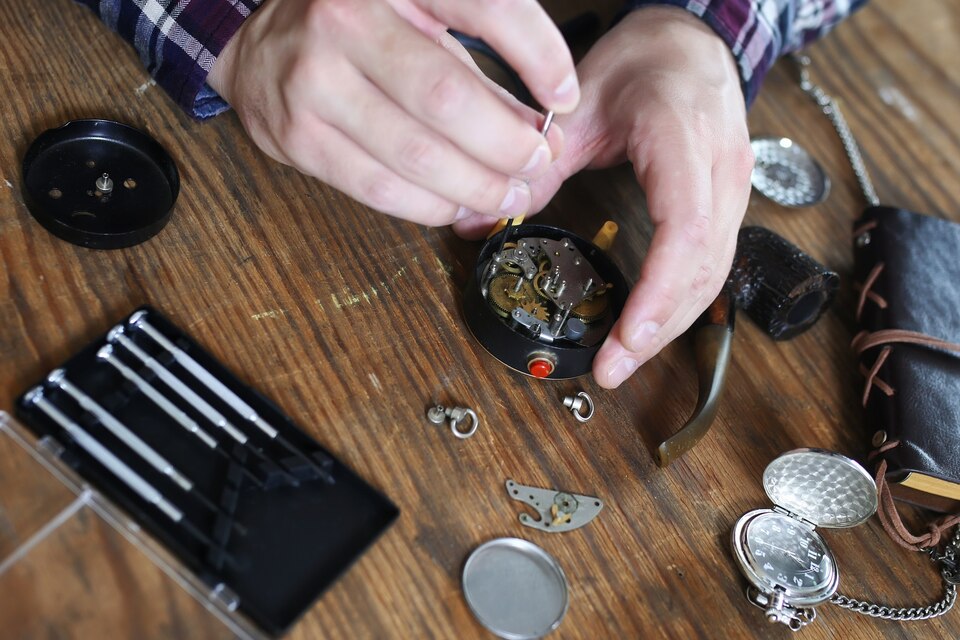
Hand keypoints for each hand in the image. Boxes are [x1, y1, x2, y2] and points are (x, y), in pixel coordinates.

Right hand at [207, 0, 575, 224]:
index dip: (538, 55)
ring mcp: (314, 80)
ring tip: (509, 195)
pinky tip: (459, 205)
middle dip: (507, 144)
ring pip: (415, 154)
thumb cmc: (357, 30)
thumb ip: (482, 67)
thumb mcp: (421, 21)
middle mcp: (346, 19)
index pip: (483, 6)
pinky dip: (431, 204)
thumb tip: (543, 127)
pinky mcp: (297, 137)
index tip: (565, 100)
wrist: (258, 49)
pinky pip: (378, 187)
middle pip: (447, 98)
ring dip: (477, 186)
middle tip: (537, 164)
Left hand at [458, 7, 753, 387]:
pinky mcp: (728, 207)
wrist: (692, 43)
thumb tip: (474, 222)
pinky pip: (711, 265)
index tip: (626, 336)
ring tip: (623, 360)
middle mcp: (721, 171)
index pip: (686, 228)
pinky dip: (678, 302)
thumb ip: (534, 163)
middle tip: (611, 368)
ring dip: (671, 324)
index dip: (659, 290)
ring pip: (714, 275)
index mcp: (684, 137)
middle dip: (659, 326)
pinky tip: (646, 327)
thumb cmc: (644, 63)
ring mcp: (733, 191)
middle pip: (704, 268)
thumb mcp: (578, 105)